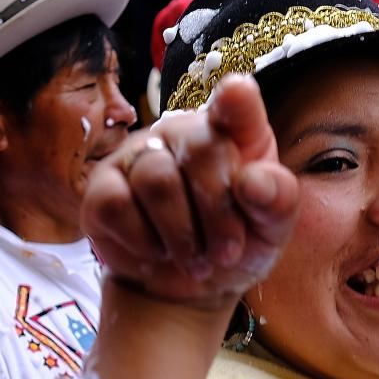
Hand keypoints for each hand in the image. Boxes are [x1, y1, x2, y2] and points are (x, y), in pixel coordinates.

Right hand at [83, 74, 298, 311]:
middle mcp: (182, 132)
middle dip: (218, 214)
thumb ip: (276, 201)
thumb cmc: (236, 245)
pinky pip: (116, 205)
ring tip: (197, 261)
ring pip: (156, 181)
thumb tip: (254, 182)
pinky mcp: (101, 186)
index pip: (237, 105)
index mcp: (233, 133)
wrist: (188, 287)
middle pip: (198, 151)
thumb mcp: (271, 229)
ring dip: (182, 235)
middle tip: (227, 254)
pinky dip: (143, 242)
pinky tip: (158, 252)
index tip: (237, 92)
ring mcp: (138, 154)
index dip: (236, 99)